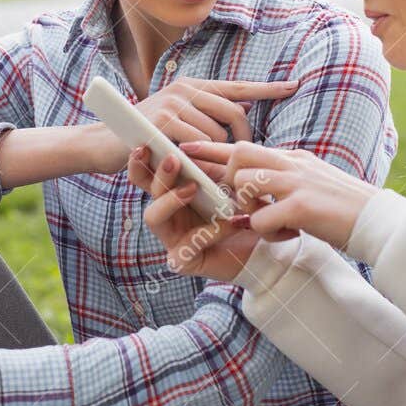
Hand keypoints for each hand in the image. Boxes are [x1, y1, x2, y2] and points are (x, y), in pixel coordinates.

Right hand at [87, 77, 299, 180]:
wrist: (104, 143)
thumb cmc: (143, 137)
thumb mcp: (177, 121)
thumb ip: (206, 114)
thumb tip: (242, 107)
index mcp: (192, 87)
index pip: (237, 86)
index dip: (267, 88)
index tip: (294, 86)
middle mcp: (185, 90)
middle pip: (234, 113)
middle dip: (243, 139)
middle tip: (241, 162)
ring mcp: (173, 104)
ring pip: (217, 136)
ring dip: (216, 159)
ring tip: (206, 173)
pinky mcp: (162, 123)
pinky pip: (196, 147)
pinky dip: (199, 164)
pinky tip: (193, 173)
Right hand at [126, 145, 259, 283]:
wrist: (267, 243)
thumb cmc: (246, 207)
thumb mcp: (230, 178)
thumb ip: (210, 162)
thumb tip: (187, 147)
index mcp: (173, 191)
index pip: (146, 174)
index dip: (139, 161)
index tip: (145, 145)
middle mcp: (168, 213)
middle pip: (147, 191)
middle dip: (157, 174)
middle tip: (173, 160)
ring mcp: (172, 237)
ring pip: (153, 217)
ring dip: (171, 199)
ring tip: (193, 188)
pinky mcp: (182, 260)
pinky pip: (185, 244)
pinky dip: (209, 230)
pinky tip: (233, 222)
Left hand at [180, 140, 378, 249]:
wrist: (380, 224)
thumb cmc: (345, 210)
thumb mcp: (312, 184)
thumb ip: (285, 180)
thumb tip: (256, 184)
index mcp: (293, 158)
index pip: (244, 146)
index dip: (212, 150)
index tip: (185, 150)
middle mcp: (292, 164)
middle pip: (238, 154)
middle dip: (227, 179)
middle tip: (239, 204)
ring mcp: (297, 183)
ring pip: (244, 182)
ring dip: (246, 207)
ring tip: (267, 221)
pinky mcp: (302, 207)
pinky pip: (260, 218)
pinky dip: (265, 231)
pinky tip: (286, 236)